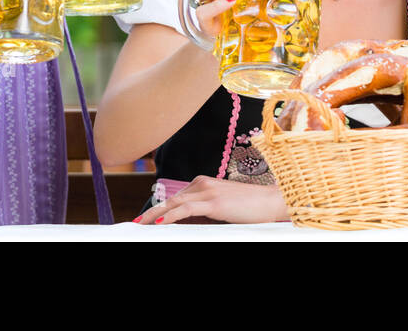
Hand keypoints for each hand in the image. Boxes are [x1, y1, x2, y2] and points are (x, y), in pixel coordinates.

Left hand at [136, 177, 287, 224]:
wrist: (271, 201)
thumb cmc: (250, 206)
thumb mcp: (222, 208)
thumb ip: (203, 212)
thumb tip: (185, 223)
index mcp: (204, 183)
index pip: (175, 197)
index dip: (159, 209)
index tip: (146, 219)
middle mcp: (203, 183)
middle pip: (170, 199)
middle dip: (151, 212)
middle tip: (136, 223)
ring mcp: (208, 191)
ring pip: (174, 203)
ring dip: (155, 215)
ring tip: (141, 225)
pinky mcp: (214, 202)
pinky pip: (186, 210)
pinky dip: (171, 216)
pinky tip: (161, 223)